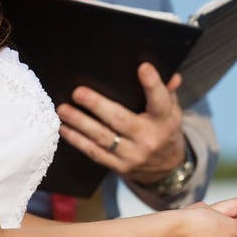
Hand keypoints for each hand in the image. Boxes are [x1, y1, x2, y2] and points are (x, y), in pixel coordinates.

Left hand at [57, 63, 186, 183]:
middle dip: (97, 106)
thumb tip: (172, 75)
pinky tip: (65, 128)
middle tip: (78, 92)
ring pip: (102, 137)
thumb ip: (168, 92)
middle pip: (120, 120)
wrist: (167, 169)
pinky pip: (95, 152)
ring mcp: (132, 155)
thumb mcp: (173, 111)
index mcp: (164, 121)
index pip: (160, 101)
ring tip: (63, 110)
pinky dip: (78, 140)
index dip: (152, 85)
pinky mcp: (120, 166)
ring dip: (80, 123)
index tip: (143, 68)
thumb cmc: (165, 131)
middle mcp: (148, 139)